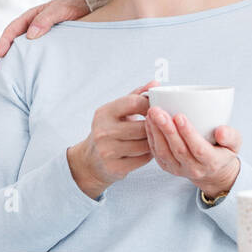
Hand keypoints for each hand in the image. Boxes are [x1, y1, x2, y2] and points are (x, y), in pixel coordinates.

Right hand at [0, 0, 91, 77]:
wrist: (89, 7)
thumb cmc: (74, 6)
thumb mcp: (60, 10)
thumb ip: (46, 20)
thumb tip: (30, 34)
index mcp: (30, 17)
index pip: (11, 30)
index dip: (4, 42)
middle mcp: (30, 27)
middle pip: (9, 43)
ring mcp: (36, 37)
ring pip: (18, 51)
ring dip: (8, 63)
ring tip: (0, 79)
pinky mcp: (44, 46)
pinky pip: (30, 56)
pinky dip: (22, 65)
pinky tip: (21, 77)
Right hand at [65, 81, 157, 198]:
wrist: (90, 160)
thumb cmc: (109, 130)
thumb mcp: (118, 110)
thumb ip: (137, 96)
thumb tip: (156, 83)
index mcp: (104, 112)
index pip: (134, 102)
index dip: (151, 105)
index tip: (157, 109)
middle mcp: (103, 131)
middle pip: (142, 126)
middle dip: (154, 127)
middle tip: (160, 126)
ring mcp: (107, 150)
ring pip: (145, 144)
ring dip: (153, 141)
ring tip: (154, 138)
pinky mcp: (114, 167)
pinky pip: (143, 159)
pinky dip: (149, 155)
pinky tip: (147, 150)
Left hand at [145, 105, 242, 196]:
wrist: (212, 172)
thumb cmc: (223, 151)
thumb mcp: (235, 144)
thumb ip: (231, 136)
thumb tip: (221, 131)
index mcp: (211, 162)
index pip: (198, 149)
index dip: (188, 133)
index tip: (179, 115)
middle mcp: (194, 168)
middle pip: (177, 149)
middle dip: (166, 129)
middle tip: (157, 111)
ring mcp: (178, 169)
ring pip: (164, 152)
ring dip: (155, 132)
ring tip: (151, 113)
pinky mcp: (167, 166)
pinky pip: (156, 153)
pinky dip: (151, 137)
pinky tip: (148, 121)